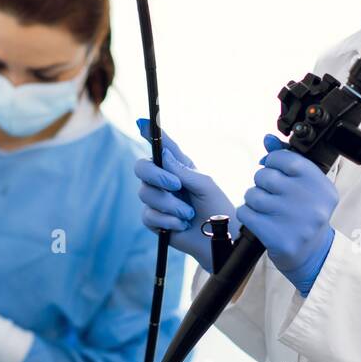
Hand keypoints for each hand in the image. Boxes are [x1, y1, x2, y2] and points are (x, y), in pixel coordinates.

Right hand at [133, 119, 237, 271]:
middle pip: (142, 168)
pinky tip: (181, 224)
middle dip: (157, 175)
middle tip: (176, 185)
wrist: (218, 239)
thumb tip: (162, 155)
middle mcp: (164, 180)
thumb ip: (183, 170)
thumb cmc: (217, 209)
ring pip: (146, 194)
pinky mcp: (153, 219)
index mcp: (179, 167)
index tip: (142, 122)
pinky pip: (149, 215)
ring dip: (170, 205)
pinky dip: (168, 220)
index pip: (162, 147)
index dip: (150, 133)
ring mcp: (157, 200)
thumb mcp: (205, 185)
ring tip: (188, 213)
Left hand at [237, 134, 337, 295]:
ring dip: (253, 199)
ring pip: (253, 194)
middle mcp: (311, 203)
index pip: (286, 159)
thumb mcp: (305, 186)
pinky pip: (245, 212)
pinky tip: (259, 220)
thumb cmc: (306, 215)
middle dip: (261, 182)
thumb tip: (268, 139)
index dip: (273, 161)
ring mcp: (294, 221)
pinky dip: (247, 214)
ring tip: (266, 208)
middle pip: (266, 176)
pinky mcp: (277, 237)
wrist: (312, 254)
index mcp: (321, 186)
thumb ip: (288, 160)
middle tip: (270, 193)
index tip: (273, 169)